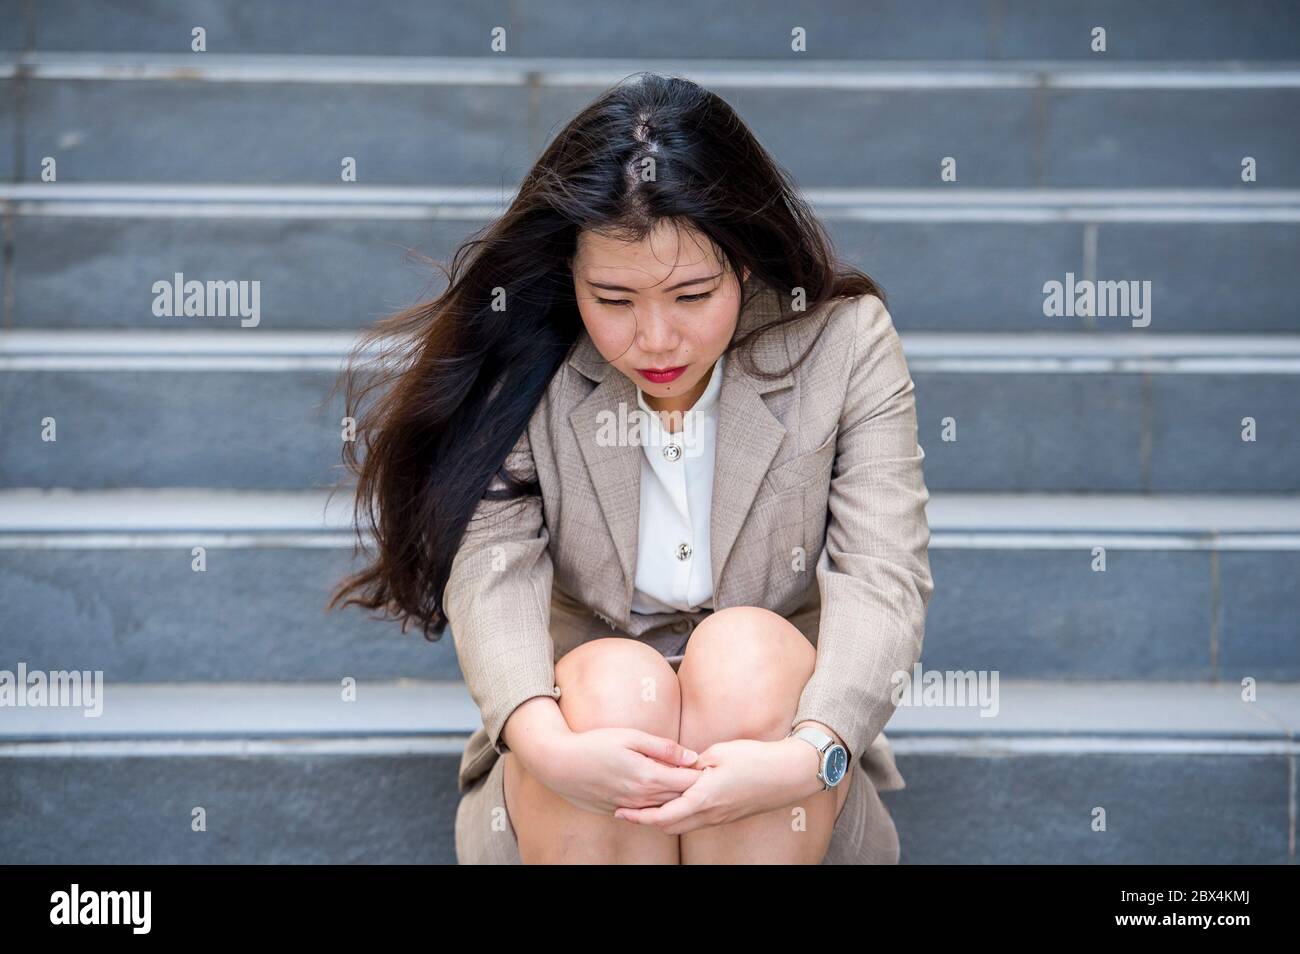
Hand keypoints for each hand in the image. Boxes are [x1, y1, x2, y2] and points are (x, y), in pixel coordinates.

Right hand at [531, 727, 702, 814]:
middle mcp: (641, 798)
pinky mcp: (616, 810)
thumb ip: (663, 747)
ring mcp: (628, 807)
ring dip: (677, 799)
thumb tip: (692, 756)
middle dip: (694, 790)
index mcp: (648, 777)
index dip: (703, 776)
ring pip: (663, 808)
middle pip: (678, 799)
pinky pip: (644, 811)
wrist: (558, 764)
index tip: (713, 767)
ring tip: (688, 786)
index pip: (688, 783)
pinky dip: (656, 804)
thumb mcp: (630, 736)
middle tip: (708, 778)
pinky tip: (659, 793)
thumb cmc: (594, 743)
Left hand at [612, 736, 824, 835]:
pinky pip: (698, 820)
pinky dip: (681, 815)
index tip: (622, 811)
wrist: (788, 775)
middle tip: (628, 810)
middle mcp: (710, 814)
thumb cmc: (756, 759)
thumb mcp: (719, 752)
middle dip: (647, 820)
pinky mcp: (728, 815)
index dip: (640, 816)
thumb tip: (674, 767)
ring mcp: (720, 817)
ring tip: (647, 806)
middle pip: (670, 826)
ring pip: (684, 825)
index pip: (663, 816)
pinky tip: (676, 802)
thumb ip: (693, 764)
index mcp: (704, 797)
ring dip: (664, 818)